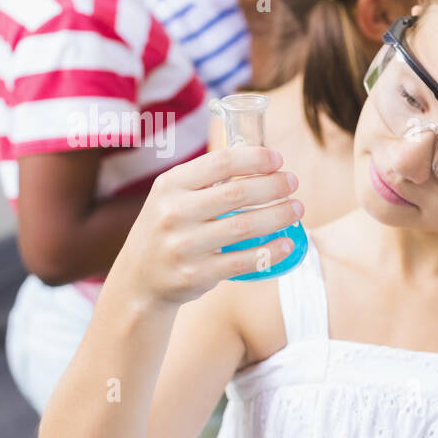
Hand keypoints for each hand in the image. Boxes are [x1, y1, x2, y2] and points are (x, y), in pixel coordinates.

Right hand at [112, 146, 301, 305]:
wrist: (140, 279)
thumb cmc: (169, 229)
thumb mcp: (173, 197)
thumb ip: (206, 179)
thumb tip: (260, 159)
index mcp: (170, 186)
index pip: (220, 162)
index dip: (255, 158)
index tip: (278, 158)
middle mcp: (174, 213)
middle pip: (237, 193)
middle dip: (274, 185)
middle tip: (293, 183)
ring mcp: (185, 245)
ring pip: (245, 226)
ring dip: (279, 215)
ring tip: (297, 209)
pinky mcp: (197, 274)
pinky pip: (243, 260)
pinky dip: (270, 251)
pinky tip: (287, 243)